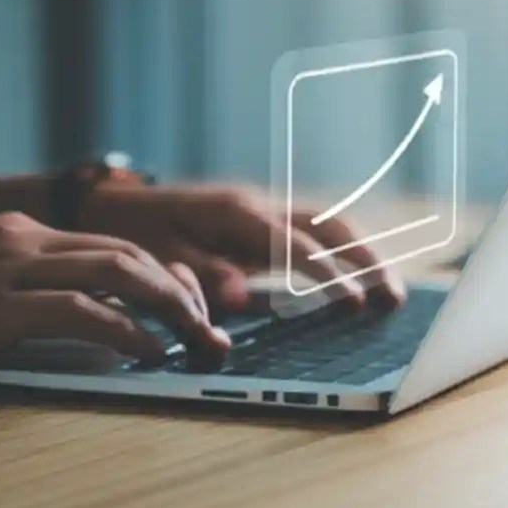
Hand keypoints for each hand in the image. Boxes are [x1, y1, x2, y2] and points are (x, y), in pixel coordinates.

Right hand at [0, 212, 231, 376]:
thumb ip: (31, 283)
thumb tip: (94, 314)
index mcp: (24, 231)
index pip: (116, 244)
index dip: (164, 275)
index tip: (190, 307)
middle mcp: (25, 240)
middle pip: (130, 254)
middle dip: (182, 291)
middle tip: (212, 327)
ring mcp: (11, 270)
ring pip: (119, 274)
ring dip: (170, 308)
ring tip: (198, 340)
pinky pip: (82, 312)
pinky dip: (126, 331)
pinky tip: (149, 351)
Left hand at [81, 184, 406, 310]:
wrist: (112, 204)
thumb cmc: (136, 233)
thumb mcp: (160, 257)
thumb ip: (203, 274)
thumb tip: (245, 296)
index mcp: (235, 213)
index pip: (295, 245)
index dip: (329, 275)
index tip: (355, 302)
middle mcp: (257, 205)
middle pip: (327, 226)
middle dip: (365, 258)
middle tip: (394, 295)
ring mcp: (262, 211)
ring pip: (326, 226)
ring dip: (360, 253)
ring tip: (389, 290)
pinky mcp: (260, 224)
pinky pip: (310, 235)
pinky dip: (340, 253)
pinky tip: (357, 278)